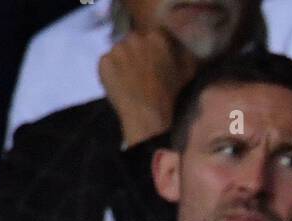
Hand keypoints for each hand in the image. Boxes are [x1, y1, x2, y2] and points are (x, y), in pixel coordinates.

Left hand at [99, 30, 199, 147]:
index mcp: (156, 37)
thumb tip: (186, 45)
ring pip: (120, 50)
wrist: (147, 114)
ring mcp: (117, 49)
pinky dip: (112, 71)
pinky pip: (108, 62)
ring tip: (130, 78)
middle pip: (135, 40)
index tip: (158, 58)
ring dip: (124, 60)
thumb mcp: (188, 72)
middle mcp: (135, 37)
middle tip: (143, 70)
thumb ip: (187, 53)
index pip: (155, 34)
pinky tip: (120, 83)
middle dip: (139, 51)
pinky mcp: (103, 61)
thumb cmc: (170, 94)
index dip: (156, 47)